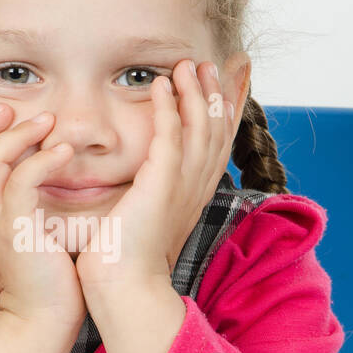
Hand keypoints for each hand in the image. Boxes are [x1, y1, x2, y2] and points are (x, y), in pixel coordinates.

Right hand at [0, 103, 86, 328]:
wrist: (43, 319)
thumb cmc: (41, 276)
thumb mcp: (16, 233)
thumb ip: (11, 203)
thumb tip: (23, 172)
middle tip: (8, 110)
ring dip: (18, 133)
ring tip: (47, 122)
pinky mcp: (17, 230)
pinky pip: (22, 181)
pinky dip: (43, 159)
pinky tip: (63, 152)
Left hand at [75, 57, 236, 297]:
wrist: (124, 288)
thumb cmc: (124, 261)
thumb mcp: (144, 220)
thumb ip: (148, 196)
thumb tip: (138, 185)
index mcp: (194, 196)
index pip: (218, 144)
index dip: (226, 111)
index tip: (229, 82)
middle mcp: (196, 188)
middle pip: (218, 131)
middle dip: (217, 94)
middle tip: (213, 64)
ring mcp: (182, 186)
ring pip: (200, 128)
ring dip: (194, 92)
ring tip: (188, 65)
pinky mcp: (161, 184)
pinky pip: (170, 136)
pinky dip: (167, 108)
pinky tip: (161, 85)